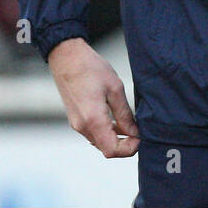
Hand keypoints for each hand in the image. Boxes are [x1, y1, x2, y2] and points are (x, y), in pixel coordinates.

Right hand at [48, 37, 139, 157]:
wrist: (66, 57)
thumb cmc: (90, 68)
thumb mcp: (115, 88)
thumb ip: (125, 114)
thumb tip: (134, 132)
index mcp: (93, 120)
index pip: (112, 150)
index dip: (129, 148)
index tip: (140, 137)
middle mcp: (82, 126)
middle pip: (106, 148)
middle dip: (124, 144)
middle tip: (138, 130)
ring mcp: (76, 124)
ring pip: (100, 141)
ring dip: (115, 137)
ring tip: (129, 123)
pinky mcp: (75, 119)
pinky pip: (93, 132)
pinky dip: (106, 131)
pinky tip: (116, 118)